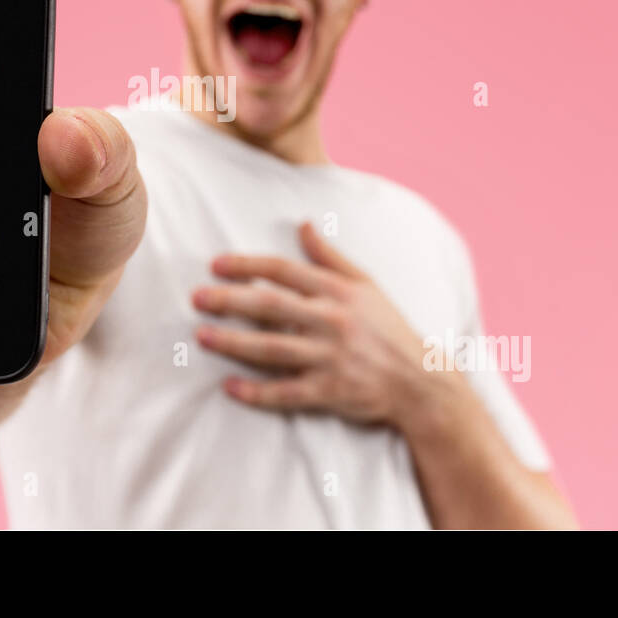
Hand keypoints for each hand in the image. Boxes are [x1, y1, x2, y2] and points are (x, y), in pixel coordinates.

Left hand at [191, 220, 452, 430]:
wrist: (420, 381)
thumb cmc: (388, 329)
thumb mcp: (366, 285)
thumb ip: (330, 257)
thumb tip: (303, 224)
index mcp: (338, 292)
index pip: (284, 271)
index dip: (248, 265)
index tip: (216, 265)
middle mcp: (332, 321)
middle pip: (271, 306)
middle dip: (230, 300)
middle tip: (197, 297)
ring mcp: (331, 358)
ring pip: (272, 348)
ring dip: (233, 342)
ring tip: (202, 336)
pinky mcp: (331, 392)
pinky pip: (287, 392)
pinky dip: (257, 392)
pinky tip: (229, 387)